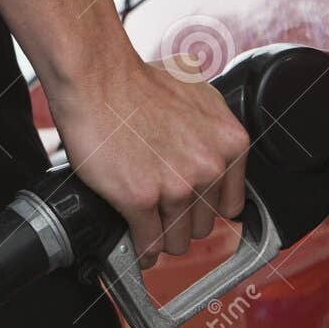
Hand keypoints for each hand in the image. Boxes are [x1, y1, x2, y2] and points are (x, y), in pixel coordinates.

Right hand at [47, 52, 249, 269]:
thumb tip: (213, 147)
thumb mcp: (200, 95)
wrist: (98, 78)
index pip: (231, 205)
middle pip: (204, 226)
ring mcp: (176, 186)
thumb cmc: (139, 82)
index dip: (207, 209)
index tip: (195, 211)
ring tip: (149, 231)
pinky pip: (147, 242)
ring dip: (161, 239)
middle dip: (182, 224)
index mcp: (229, 143)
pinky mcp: (140, 199)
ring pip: (177, 241)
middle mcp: (209, 167)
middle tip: (164, 216)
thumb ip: (213, 126)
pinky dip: (141, 248)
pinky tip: (137, 246)